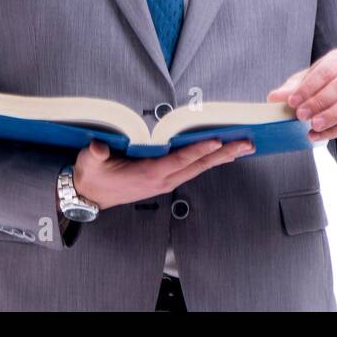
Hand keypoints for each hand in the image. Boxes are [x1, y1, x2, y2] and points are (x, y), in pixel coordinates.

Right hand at [72, 136, 254, 210]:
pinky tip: (222, 155)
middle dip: (224, 153)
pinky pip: (192, 169)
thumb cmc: (93, 176)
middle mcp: (162, 180)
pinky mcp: (165, 181)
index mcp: (149, 173)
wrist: (90, 195)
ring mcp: (165, 182)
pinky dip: (209, 160)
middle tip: (246, 144)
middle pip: (198, 165)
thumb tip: (97, 147)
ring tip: (243, 148)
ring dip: (221, 157)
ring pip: (199, 168)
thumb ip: (95, 154)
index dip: (198, 150)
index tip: (217, 141)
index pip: (179, 159)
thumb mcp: (91, 163)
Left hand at [268, 47, 336, 150]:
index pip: (325, 71)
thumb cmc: (322, 84)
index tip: (292, 102)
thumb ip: (291, 89)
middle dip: (319, 102)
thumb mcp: (306, 82)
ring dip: (331, 117)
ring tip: (312, 127)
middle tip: (301, 116)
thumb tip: (272, 98)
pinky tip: (318, 136)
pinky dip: (336, 131)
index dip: (308, 87)